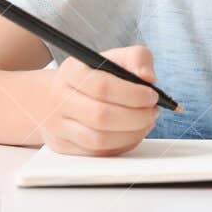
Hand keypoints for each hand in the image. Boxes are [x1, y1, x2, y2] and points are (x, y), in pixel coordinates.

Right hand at [39, 46, 160, 155]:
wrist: (57, 96)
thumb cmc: (94, 75)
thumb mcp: (115, 57)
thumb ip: (137, 59)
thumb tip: (148, 77)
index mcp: (71, 72)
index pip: (102, 86)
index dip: (133, 94)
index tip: (152, 95)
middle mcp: (60, 99)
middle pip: (101, 116)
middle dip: (136, 117)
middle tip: (153, 111)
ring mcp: (58, 126)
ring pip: (99, 140)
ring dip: (132, 134)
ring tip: (147, 122)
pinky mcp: (63, 147)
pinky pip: (98, 153)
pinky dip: (122, 145)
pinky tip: (133, 133)